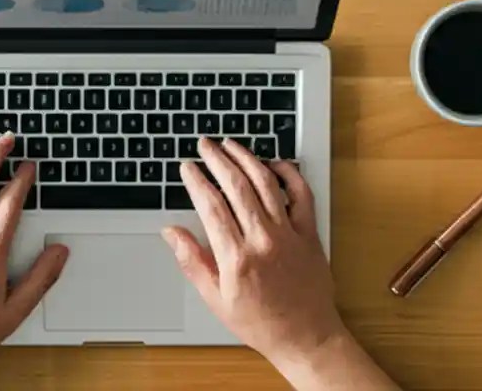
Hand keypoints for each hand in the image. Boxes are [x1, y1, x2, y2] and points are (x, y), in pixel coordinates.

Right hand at [160, 138, 343, 373]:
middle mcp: (263, 240)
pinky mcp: (309, 233)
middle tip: (205, 145)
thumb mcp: (215, 300)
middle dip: (217, 159)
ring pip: (266, 183)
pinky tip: (275, 163)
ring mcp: (289, 234)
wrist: (306, 337)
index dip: (196, 180)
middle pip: (236, 185)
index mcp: (236, 257)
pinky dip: (289, 174)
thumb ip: (192, 261)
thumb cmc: (260, 323)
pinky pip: (301, 194)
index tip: (187, 167)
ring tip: (231, 144)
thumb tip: (171, 232)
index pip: (210, 205)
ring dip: (247, 158)